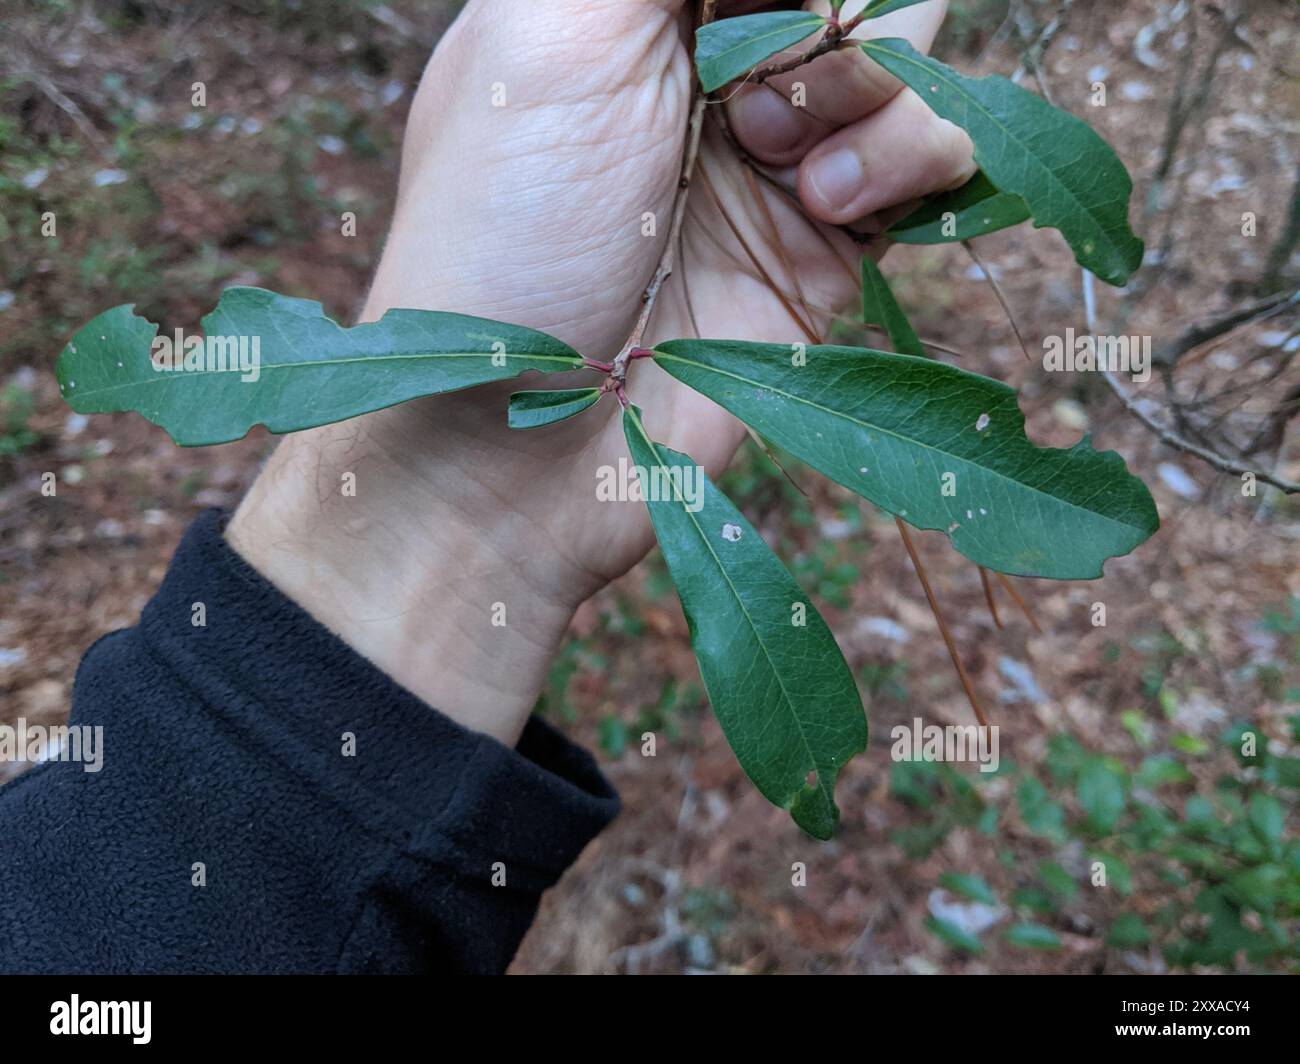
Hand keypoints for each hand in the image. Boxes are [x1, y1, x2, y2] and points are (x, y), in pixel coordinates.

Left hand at [228, 0, 973, 743]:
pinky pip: (935, 157)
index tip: (754, 8)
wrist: (524, 443)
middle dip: (826, 14)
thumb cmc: (507, 233)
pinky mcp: (830, 245)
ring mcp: (777, 157)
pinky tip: (827, 205)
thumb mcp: (551, 33)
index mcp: (635, 12)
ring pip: (906, 54)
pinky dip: (907, 157)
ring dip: (865, 80)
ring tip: (776, 148)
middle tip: (759, 85)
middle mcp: (713, 71)